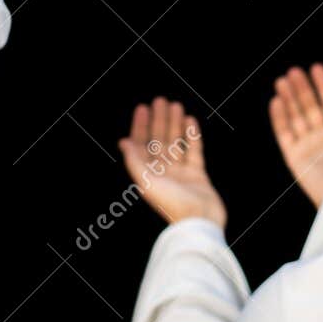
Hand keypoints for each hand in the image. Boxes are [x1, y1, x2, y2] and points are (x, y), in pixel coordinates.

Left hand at [118, 98, 227, 229]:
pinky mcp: (197, 174)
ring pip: (176, 142)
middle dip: (159, 120)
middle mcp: (163, 171)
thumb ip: (135, 161)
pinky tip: (190, 121)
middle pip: (159, 140)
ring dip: (175, 124)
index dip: (141, 126)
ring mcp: (180, 172)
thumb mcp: (146, 182)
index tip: (143, 108)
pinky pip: (194, 151)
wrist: (199, 221)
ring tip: (176, 105)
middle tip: (160, 100)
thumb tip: (123, 142)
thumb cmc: (171, 203)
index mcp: (148, 174)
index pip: (142, 144)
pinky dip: (192, 136)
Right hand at [270, 64, 322, 208]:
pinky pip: (285, 134)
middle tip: (294, 71)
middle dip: (302, 89)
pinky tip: (276, 102)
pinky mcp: (295, 158)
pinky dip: (280, 118)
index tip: (316, 68)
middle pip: (310, 107)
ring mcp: (308, 147)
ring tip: (282, 80)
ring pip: (296, 117)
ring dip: (289, 98)